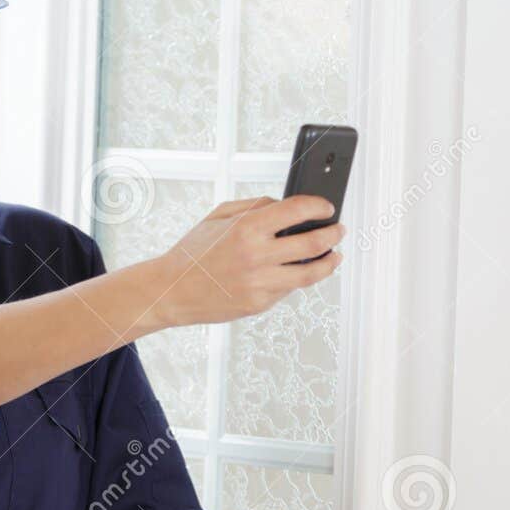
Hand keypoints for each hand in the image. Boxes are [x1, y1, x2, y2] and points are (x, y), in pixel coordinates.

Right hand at [148, 195, 344, 328]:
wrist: (171, 290)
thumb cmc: (192, 253)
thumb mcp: (218, 216)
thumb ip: (254, 206)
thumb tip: (285, 205)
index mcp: (246, 228)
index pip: (297, 210)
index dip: (319, 207)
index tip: (327, 208)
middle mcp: (256, 256)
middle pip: (313, 243)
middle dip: (333, 234)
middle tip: (339, 231)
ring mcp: (260, 283)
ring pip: (310, 273)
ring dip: (330, 262)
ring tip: (335, 256)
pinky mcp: (259, 304)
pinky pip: (288, 289)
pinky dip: (297, 278)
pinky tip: (300, 270)